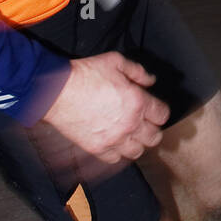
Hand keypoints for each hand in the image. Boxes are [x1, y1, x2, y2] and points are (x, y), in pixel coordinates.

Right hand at [36, 51, 169, 175]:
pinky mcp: (97, 148)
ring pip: (137, 151)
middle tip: (145, 124)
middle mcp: (130, 124)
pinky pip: (116, 159)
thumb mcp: (115, 61)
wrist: (57, 91)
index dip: (160, 111)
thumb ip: (138, 71)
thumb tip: (151, 81)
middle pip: (155, 137)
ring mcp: (114, 139)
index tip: (154, 109)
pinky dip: (117, 152)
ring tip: (130, 135)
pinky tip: (114, 142)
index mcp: (138, 102)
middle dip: (152, 129)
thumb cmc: (85, 74)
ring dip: (137, 143)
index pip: (162, 115)